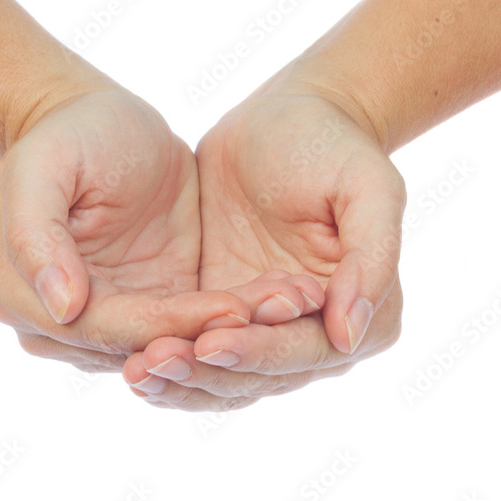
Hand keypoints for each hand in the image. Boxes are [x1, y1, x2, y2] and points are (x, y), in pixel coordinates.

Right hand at [0, 90, 322, 372]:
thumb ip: (34, 235)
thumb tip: (62, 308)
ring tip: (296, 304)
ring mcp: (109, 323)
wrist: (99, 121)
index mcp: (23, 299)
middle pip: (148, 347)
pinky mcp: (152, 308)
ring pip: (179, 344)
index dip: (173, 323)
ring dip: (239, 332)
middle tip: (285, 310)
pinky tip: (287, 298)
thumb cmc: (66, 134)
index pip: (109, 331)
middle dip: (218, 335)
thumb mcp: (42, 169)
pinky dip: (241, 316)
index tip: (234, 308)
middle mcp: (62, 327)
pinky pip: (197, 324)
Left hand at [123, 72, 406, 408]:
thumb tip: (350, 335)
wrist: (287, 118)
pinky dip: (169, 365)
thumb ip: (372, 258)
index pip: (305, 351)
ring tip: (134, 371)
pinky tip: (128, 363)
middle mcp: (321, 336)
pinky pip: (197, 352)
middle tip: (152, 362)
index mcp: (368, 314)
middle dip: (205, 374)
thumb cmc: (333, 144)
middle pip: (259, 376)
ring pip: (224, 377)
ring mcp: (271, 330)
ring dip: (180, 382)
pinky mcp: (226, 313)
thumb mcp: (368, 187)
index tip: (209, 344)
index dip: (257, 353)